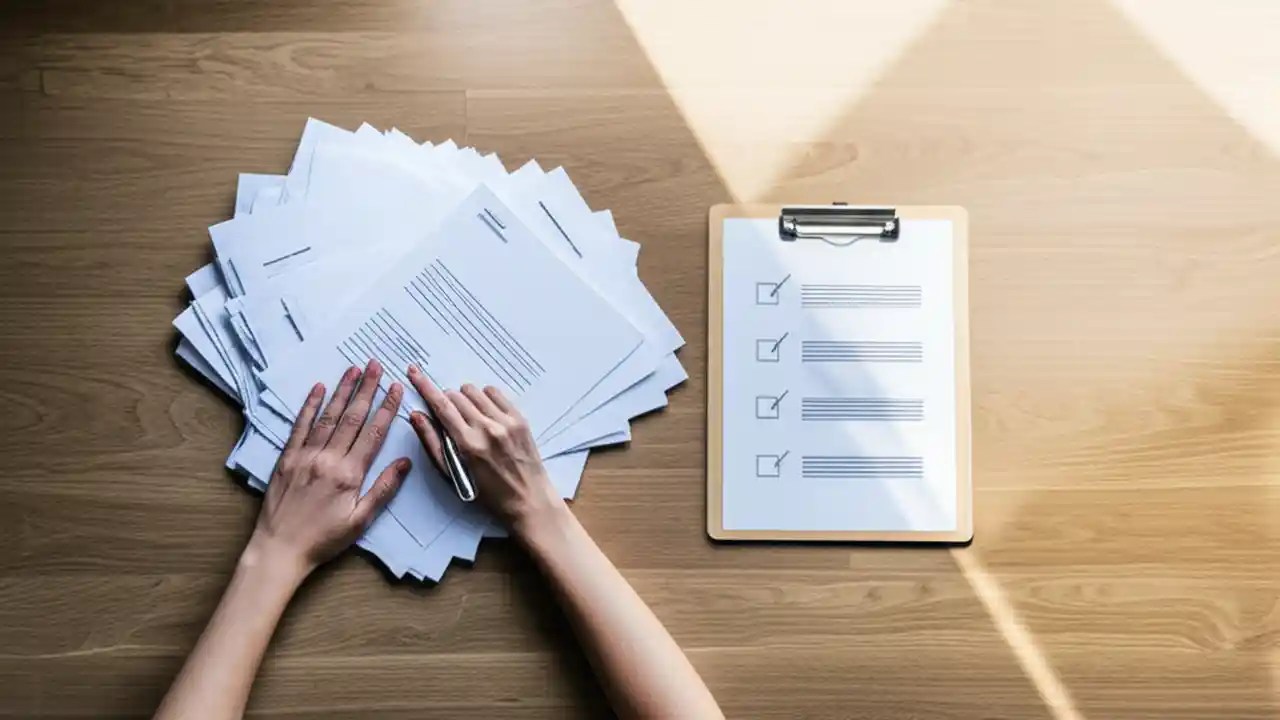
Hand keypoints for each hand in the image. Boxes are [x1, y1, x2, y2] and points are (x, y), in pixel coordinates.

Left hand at [246, 359, 410, 578]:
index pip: (373, 433)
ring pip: (328, 416)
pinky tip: (318, 388)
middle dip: (366, 389)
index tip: (396, 387)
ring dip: (342, 391)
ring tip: (353, 370)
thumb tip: (405, 463)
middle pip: (352, 417)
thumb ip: (383, 489)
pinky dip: (310, 406)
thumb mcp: (361, 520)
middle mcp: (328, 459)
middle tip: (376, 364)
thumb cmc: (324, 539)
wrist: (280, 549)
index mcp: (349, 474)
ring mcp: (305, 456)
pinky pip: (300, 426)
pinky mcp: (286, 458)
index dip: (387, 408)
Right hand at [405, 365, 562, 537]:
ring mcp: (506, 422)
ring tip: (469, 418)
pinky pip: (495, 393)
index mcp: (467, 444)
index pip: (441, 406)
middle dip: (447, 402)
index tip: (414, 372)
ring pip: (475, 391)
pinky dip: (485, 398)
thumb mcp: (453, 474)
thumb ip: (432, 443)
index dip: (424, 386)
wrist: (527, 499)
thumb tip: (416, 415)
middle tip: (451, 419)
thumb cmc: (486, 493)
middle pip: (456, 396)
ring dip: (465, 399)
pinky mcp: (520, 419)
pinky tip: (485, 413)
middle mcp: (487, 429)